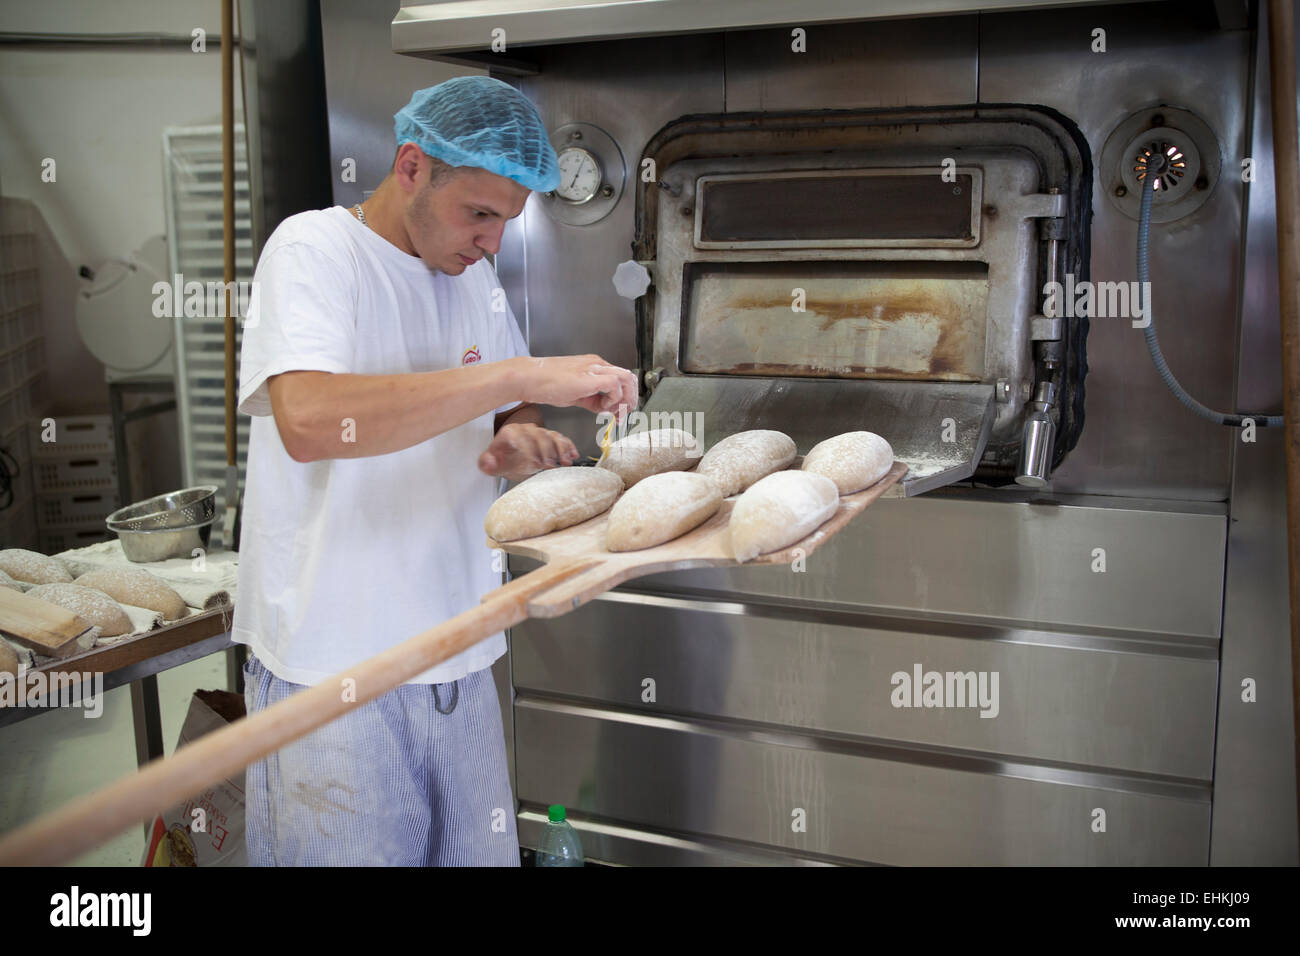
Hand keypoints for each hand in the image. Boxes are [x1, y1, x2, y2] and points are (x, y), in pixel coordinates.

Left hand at [478, 423, 579, 479]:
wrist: (510, 455)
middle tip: (550, 465)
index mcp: (511, 432)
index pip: (521, 437)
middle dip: (546, 451)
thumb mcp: (490, 463)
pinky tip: (573, 455)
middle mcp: (526, 429)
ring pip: (552, 436)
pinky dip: (568, 446)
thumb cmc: (502, 459)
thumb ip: (486, 463)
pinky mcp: (550, 437)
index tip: (535, 462)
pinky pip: (561, 438)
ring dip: (560, 449)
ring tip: (564, 462)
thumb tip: (488, 464)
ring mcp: (539, 432)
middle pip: (540, 436)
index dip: (529, 449)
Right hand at [515, 354, 638, 420]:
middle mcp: (596, 364)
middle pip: (628, 377)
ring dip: (624, 399)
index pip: (621, 378)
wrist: (529, 378)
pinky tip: (601, 408)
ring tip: (614, 413)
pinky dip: (613, 399)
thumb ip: (591, 399)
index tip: (619, 413)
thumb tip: (602, 408)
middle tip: (623, 414)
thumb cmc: (545, 384)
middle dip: (630, 399)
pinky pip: (614, 385)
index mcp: (593, 366)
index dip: (625, 397)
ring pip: (626, 379)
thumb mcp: (575, 394)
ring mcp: (594, 368)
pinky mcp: (590, 376)